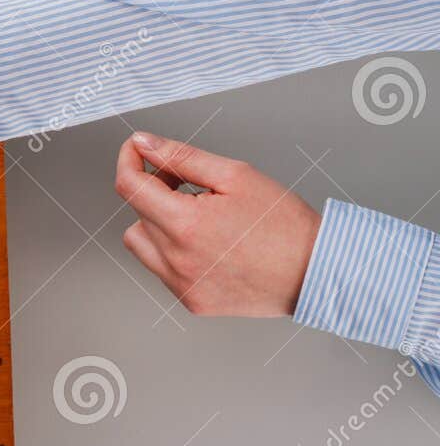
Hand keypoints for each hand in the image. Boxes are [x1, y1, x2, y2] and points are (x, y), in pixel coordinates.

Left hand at [116, 132, 320, 316]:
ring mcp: (181, 285)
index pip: (129, 186)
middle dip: (156, 194)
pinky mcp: (191, 301)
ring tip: (202, 220)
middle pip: (137, 214)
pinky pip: (163, 270)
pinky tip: (211, 246)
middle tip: (192, 189)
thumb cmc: (284, 224)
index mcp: (185, 224)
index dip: (129, 161)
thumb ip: (182, 157)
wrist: (316, 271)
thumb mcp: (236, 176)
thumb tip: (143, 144)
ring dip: (160, 226)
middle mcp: (175, 260)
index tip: (136, 150)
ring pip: (143, 244)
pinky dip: (176, 253)